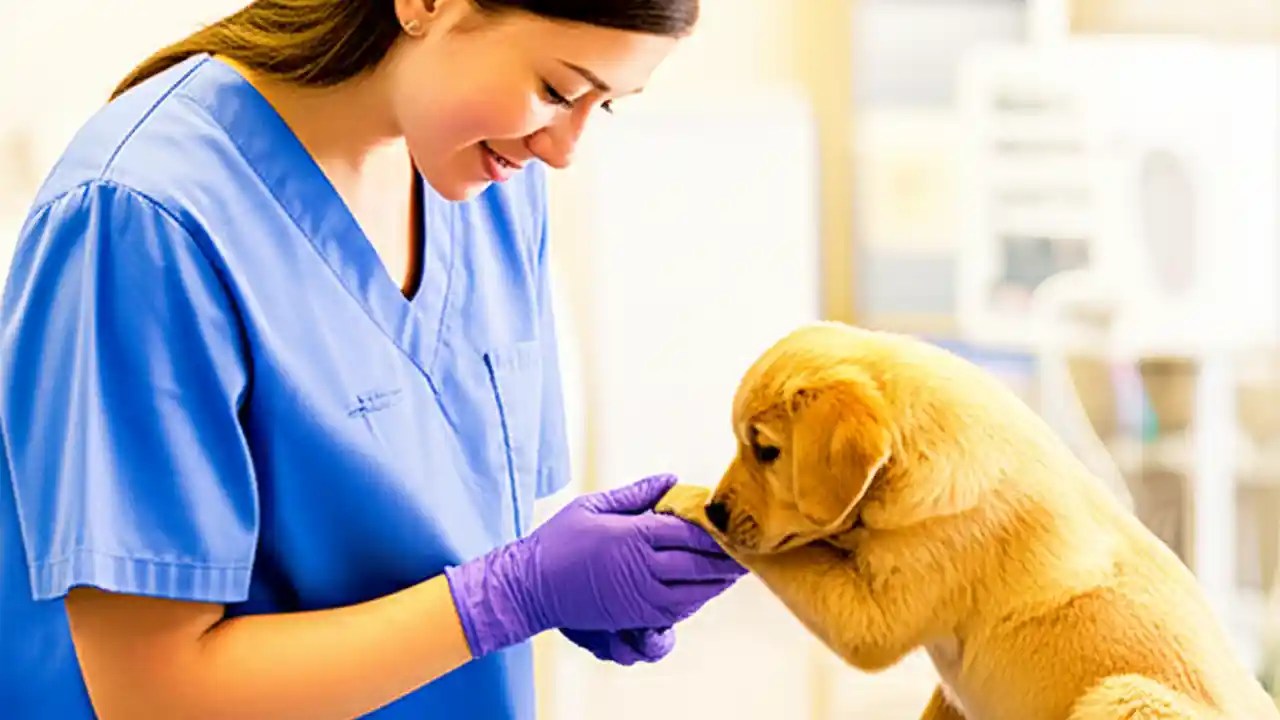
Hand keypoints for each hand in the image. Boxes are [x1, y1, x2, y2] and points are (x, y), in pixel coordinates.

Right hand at [444, 475, 743, 657]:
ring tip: (734, 572)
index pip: (688, 532)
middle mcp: (642, 567)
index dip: (715, 531)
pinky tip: (704, 591)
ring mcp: (640, 595)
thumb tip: (671, 480)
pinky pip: (676, 610)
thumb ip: (637, 494)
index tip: (734, 525)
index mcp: (634, 535)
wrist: (530, 587)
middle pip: (699, 563)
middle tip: (750, 550)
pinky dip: (695, 600)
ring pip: (693, 591)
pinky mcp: (634, 615)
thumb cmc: (558, 542)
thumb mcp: (594, 505)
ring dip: (716, 583)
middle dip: (726, 558)